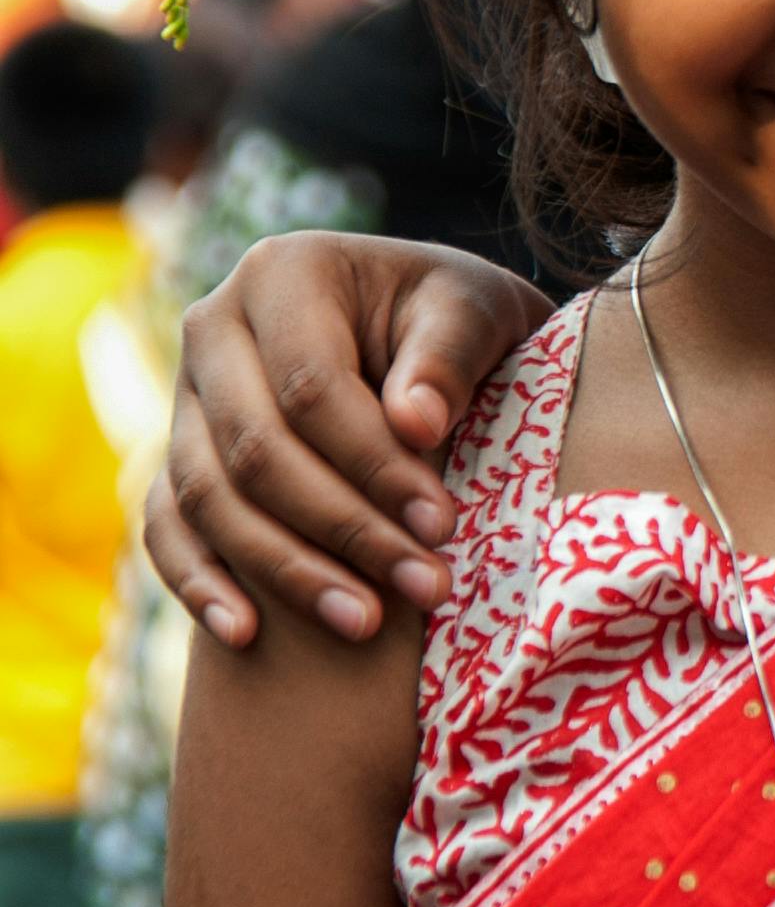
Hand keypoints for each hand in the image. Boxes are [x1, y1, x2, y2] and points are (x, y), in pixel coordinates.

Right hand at [147, 237, 552, 646]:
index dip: (375, 465)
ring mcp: (185, 397)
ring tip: (365, 623)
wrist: (427, 337)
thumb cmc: (459, 320)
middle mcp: (213, 327)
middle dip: (343, 530)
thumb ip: (450, 354)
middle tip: (426, 587)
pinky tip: (246, 634)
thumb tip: (415, 423)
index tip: (442, 525)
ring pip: (208, 498)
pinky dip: (199, 582)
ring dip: (285, 571)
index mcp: (282, 272)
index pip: (312, 388)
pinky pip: (166, 527)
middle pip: (255, 450)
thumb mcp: (477, 310)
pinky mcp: (177, 456)